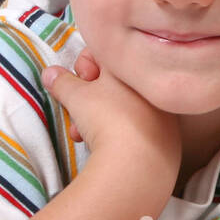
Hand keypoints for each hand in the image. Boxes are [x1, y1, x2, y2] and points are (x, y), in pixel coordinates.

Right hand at [42, 48, 179, 170]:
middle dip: (87, 99)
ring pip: (124, 111)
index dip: (84, 64)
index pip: (107, 54)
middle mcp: (154, 89)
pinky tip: (104, 150)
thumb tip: (50, 73)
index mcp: (136, 68)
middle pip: (114, 86)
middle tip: (75, 110)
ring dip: (97, 120)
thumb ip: (62, 82)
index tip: (77, 79)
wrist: (137, 165)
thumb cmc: (107, 120)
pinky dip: (118, 137)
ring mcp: (166, 115)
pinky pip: (138, 131)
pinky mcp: (169, 141)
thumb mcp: (76, 97)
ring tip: (81, 135)